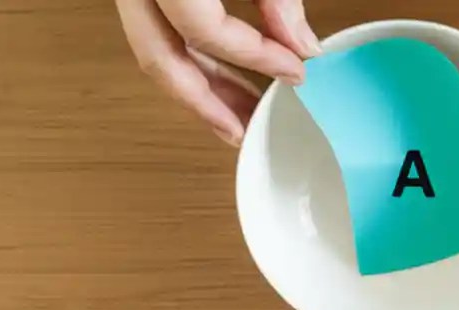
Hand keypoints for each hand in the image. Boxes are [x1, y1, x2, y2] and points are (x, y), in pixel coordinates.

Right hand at [115, 0, 321, 146]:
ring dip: (202, 88)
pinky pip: (159, 34)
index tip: (295, 73)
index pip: (204, 29)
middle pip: (159, 58)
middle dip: (207, 103)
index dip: (254, 56)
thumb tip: (303, 46)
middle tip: (247, 131)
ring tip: (245, 116)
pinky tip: (228, 83)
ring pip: (156, 51)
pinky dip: (193, 61)